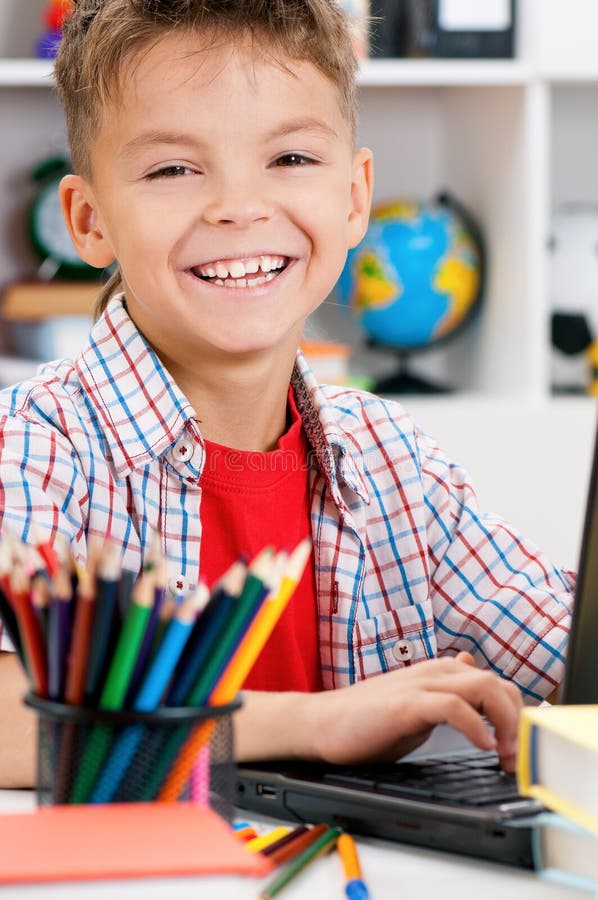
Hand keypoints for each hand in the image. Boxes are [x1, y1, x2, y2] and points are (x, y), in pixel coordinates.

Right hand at [309, 652, 521, 771]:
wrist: (321, 724)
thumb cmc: (365, 721)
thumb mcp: (416, 705)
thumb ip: (445, 693)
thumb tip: (469, 671)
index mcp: (439, 674)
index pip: (496, 683)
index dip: (514, 715)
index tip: (516, 749)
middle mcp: (434, 672)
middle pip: (498, 683)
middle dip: (517, 721)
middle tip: (515, 758)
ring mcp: (420, 685)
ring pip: (483, 687)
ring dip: (505, 723)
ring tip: (504, 755)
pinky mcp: (407, 703)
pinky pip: (453, 705)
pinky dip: (475, 726)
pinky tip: (482, 746)